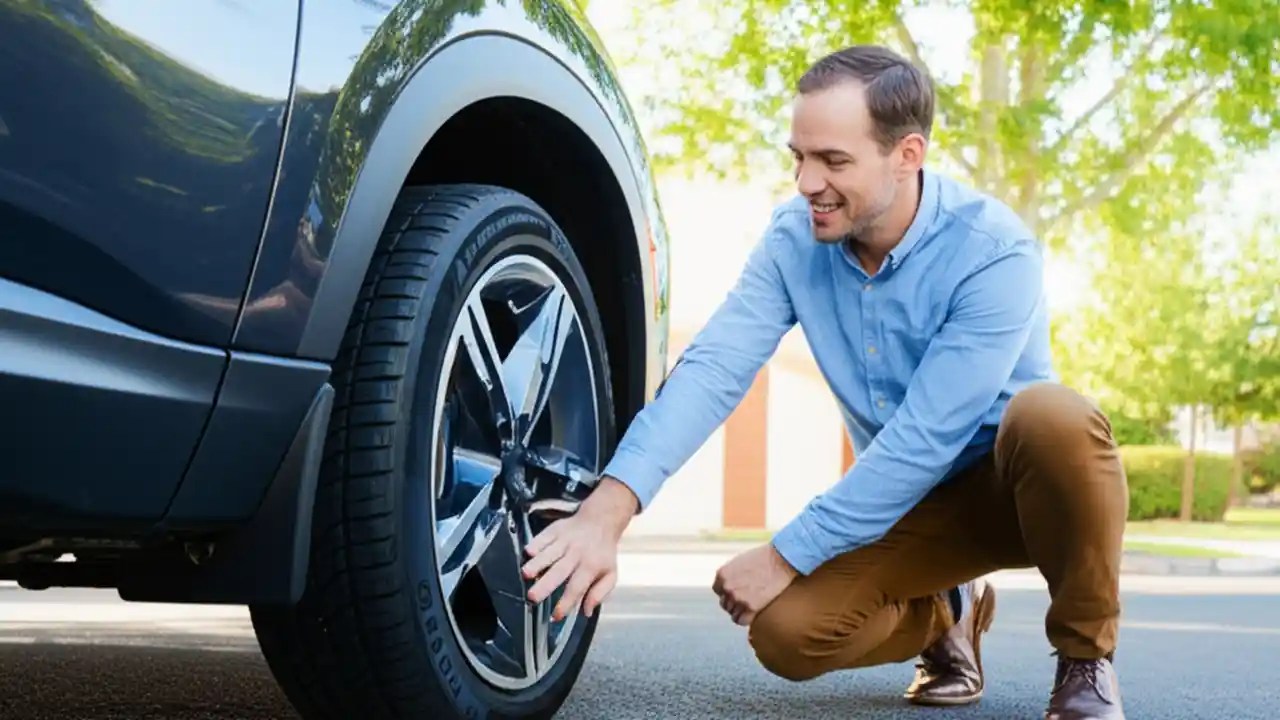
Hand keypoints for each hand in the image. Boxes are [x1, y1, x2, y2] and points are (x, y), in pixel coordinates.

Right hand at [521, 476, 637, 620]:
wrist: (601, 521)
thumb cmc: (603, 552)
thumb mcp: (610, 574)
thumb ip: (599, 594)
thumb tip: (586, 611)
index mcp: (591, 567)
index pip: (577, 588)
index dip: (566, 603)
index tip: (555, 616)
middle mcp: (577, 554)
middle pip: (559, 571)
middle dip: (545, 584)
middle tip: (533, 597)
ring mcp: (565, 541)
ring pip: (549, 553)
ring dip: (537, 564)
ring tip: (526, 575)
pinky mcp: (555, 530)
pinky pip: (543, 537)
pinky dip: (535, 544)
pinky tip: (527, 553)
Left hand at [712, 542, 797, 625]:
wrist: (780, 560)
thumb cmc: (763, 557)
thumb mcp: (740, 562)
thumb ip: (731, 574)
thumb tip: (729, 584)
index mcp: (722, 574)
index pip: (718, 590)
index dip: (728, 591)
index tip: (737, 591)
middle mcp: (727, 587)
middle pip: (725, 603)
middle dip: (734, 602)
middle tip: (747, 599)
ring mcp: (738, 598)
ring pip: (733, 613)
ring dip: (741, 611)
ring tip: (751, 606)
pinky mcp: (751, 607)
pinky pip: (741, 620)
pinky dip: (746, 619)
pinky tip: (752, 614)